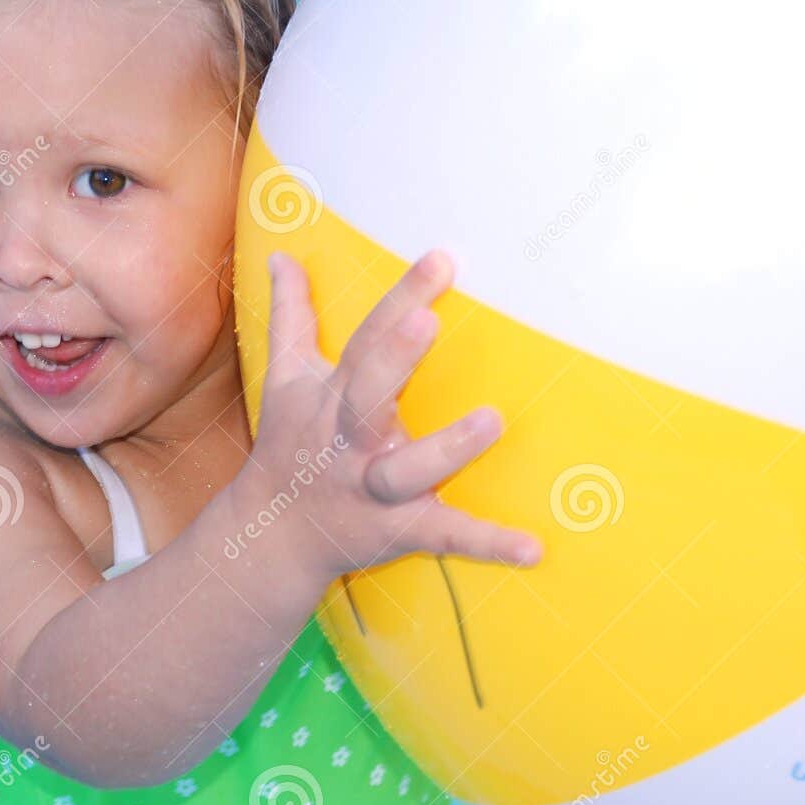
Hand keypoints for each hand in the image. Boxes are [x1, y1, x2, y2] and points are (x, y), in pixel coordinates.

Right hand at [243, 249, 542, 579]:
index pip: (365, 341)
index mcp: (331, 398)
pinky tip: (533, 549)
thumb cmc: (290, 445)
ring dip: (448, 448)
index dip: (399, 300)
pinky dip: (486, 543)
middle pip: (367, 398)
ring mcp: (374, 488)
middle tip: (430, 322)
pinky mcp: (399, 532)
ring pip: (407, 470)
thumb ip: (291, 316)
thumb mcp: (285, 379)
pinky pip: (444, 536)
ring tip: (493, 419)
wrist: (272, 537)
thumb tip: (283, 256)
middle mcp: (349, 441)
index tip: (441, 260)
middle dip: (394, 361)